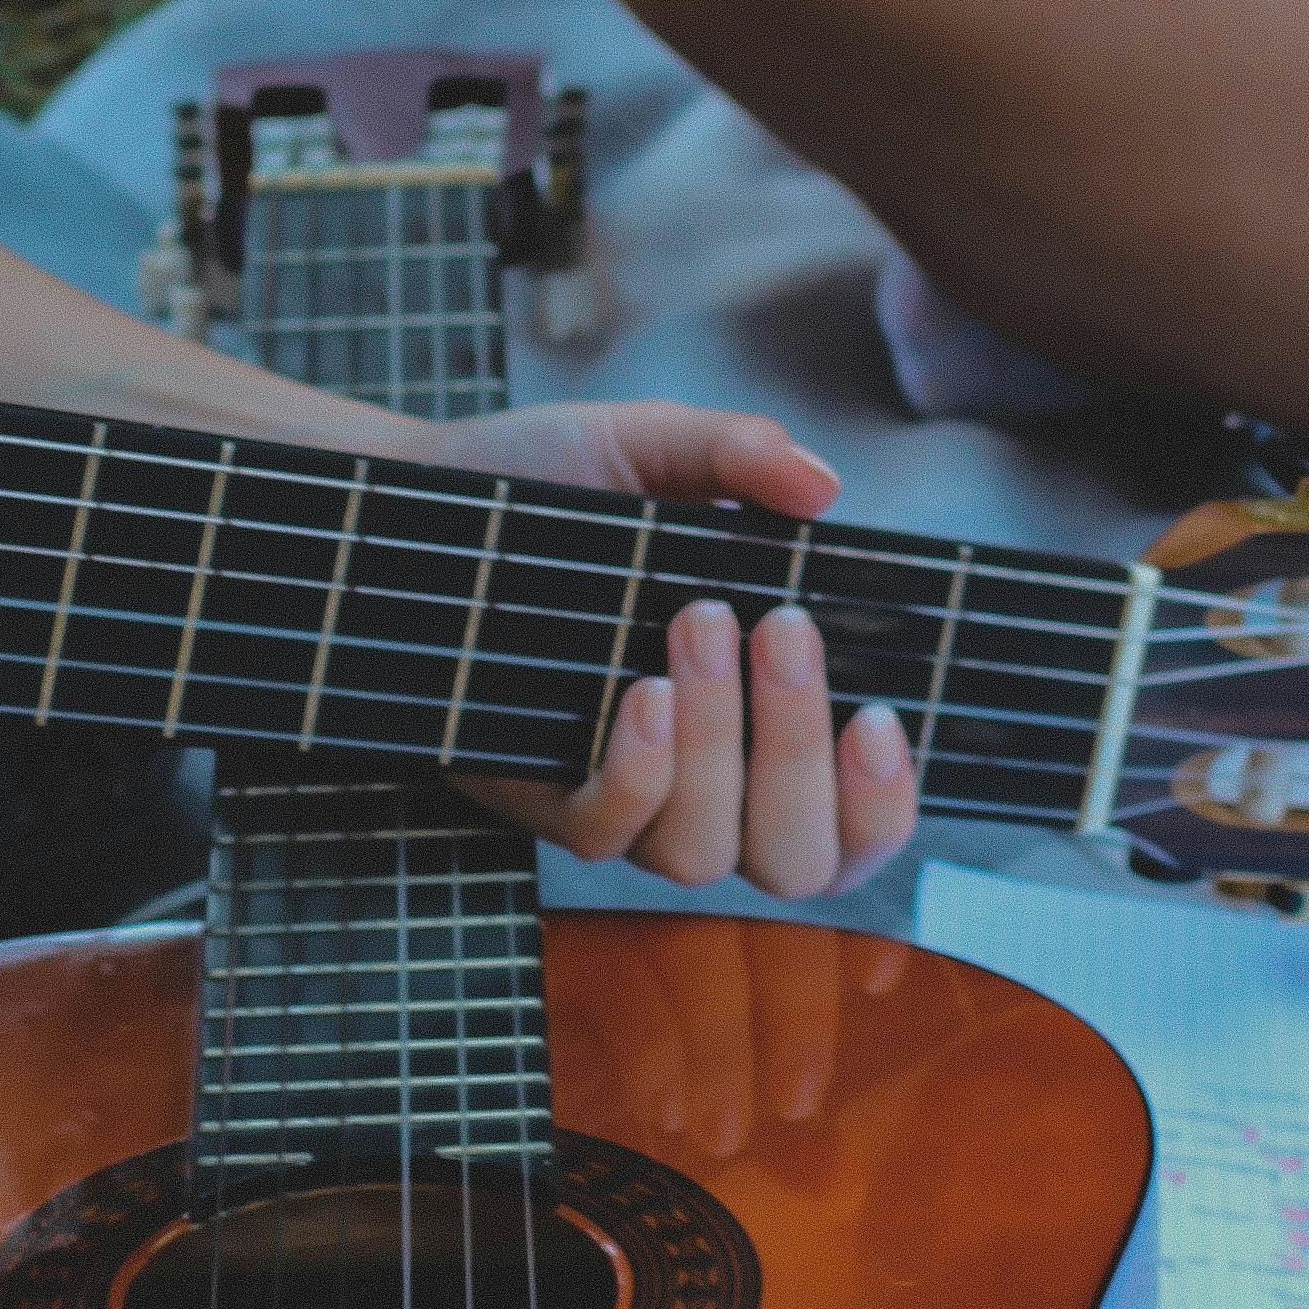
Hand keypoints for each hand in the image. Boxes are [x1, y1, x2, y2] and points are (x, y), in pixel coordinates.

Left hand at [433, 398, 918, 900]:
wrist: (422, 497)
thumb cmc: (549, 487)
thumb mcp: (647, 448)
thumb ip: (737, 456)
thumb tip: (821, 487)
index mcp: (765, 724)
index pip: (856, 826)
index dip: (885, 802)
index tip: (880, 716)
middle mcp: (706, 784)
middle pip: (797, 859)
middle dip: (802, 751)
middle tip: (783, 627)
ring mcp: (624, 801)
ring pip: (703, 852)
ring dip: (720, 742)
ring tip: (700, 622)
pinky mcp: (542, 798)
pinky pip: (609, 831)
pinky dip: (640, 771)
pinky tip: (642, 692)